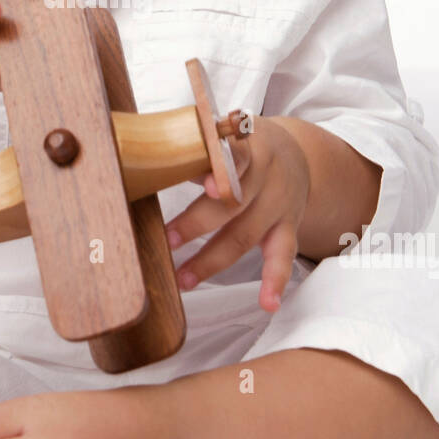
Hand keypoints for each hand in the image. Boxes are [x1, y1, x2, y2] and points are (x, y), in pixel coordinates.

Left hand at [164, 117, 310, 313]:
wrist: (298, 155)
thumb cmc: (245, 147)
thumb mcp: (224, 136)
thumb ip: (194, 151)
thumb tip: (140, 163)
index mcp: (247, 145)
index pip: (234, 155)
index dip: (220, 170)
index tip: (203, 184)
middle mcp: (266, 175)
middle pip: (233, 203)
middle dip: (198, 223)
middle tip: (167, 239)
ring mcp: (279, 204)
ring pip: (246, 234)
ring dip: (212, 260)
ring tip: (183, 279)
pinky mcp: (287, 227)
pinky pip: (283, 256)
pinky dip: (275, 281)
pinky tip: (268, 303)